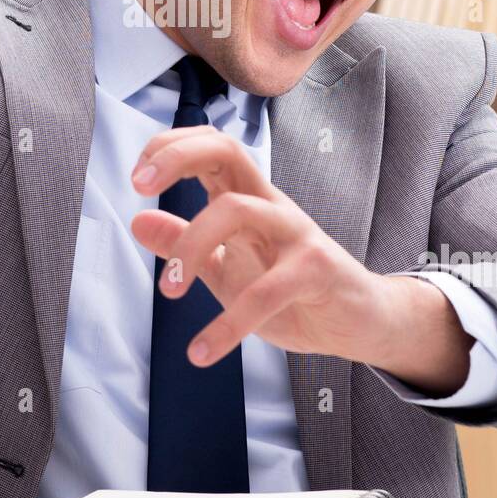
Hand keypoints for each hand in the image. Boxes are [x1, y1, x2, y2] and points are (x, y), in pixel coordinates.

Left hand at [130, 126, 472, 392]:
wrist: (360, 323)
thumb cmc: (293, 290)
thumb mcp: (227, 268)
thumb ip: (184, 244)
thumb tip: (138, 220)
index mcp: (249, 199)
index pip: (211, 146)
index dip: (171, 147)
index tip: (137, 177)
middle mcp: (272, 205)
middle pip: (227, 150)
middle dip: (177, 158)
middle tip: (137, 188)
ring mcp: (296, 233)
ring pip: (238, 208)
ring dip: (191, 247)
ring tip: (169, 291)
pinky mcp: (317, 270)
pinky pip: (268, 289)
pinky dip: (229, 324)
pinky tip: (202, 351)